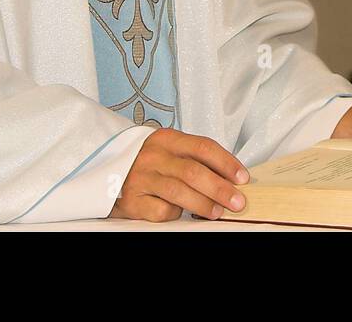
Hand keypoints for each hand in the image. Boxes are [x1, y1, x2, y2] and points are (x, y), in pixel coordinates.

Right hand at [109, 128, 249, 221]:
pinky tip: (178, 212)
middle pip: (193, 172)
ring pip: (179, 193)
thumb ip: (196, 160)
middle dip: (220, 188)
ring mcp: (141, 178)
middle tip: (237, 201)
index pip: (202, 147)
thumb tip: (232, 179)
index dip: (226, 162)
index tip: (242, 177)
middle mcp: (153, 156)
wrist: (109, 172)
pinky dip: (175, 213)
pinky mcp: (133, 201)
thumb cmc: (150, 163)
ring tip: (218, 212)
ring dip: (204, 204)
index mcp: (166, 139)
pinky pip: (162, 210)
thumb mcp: (170, 151)